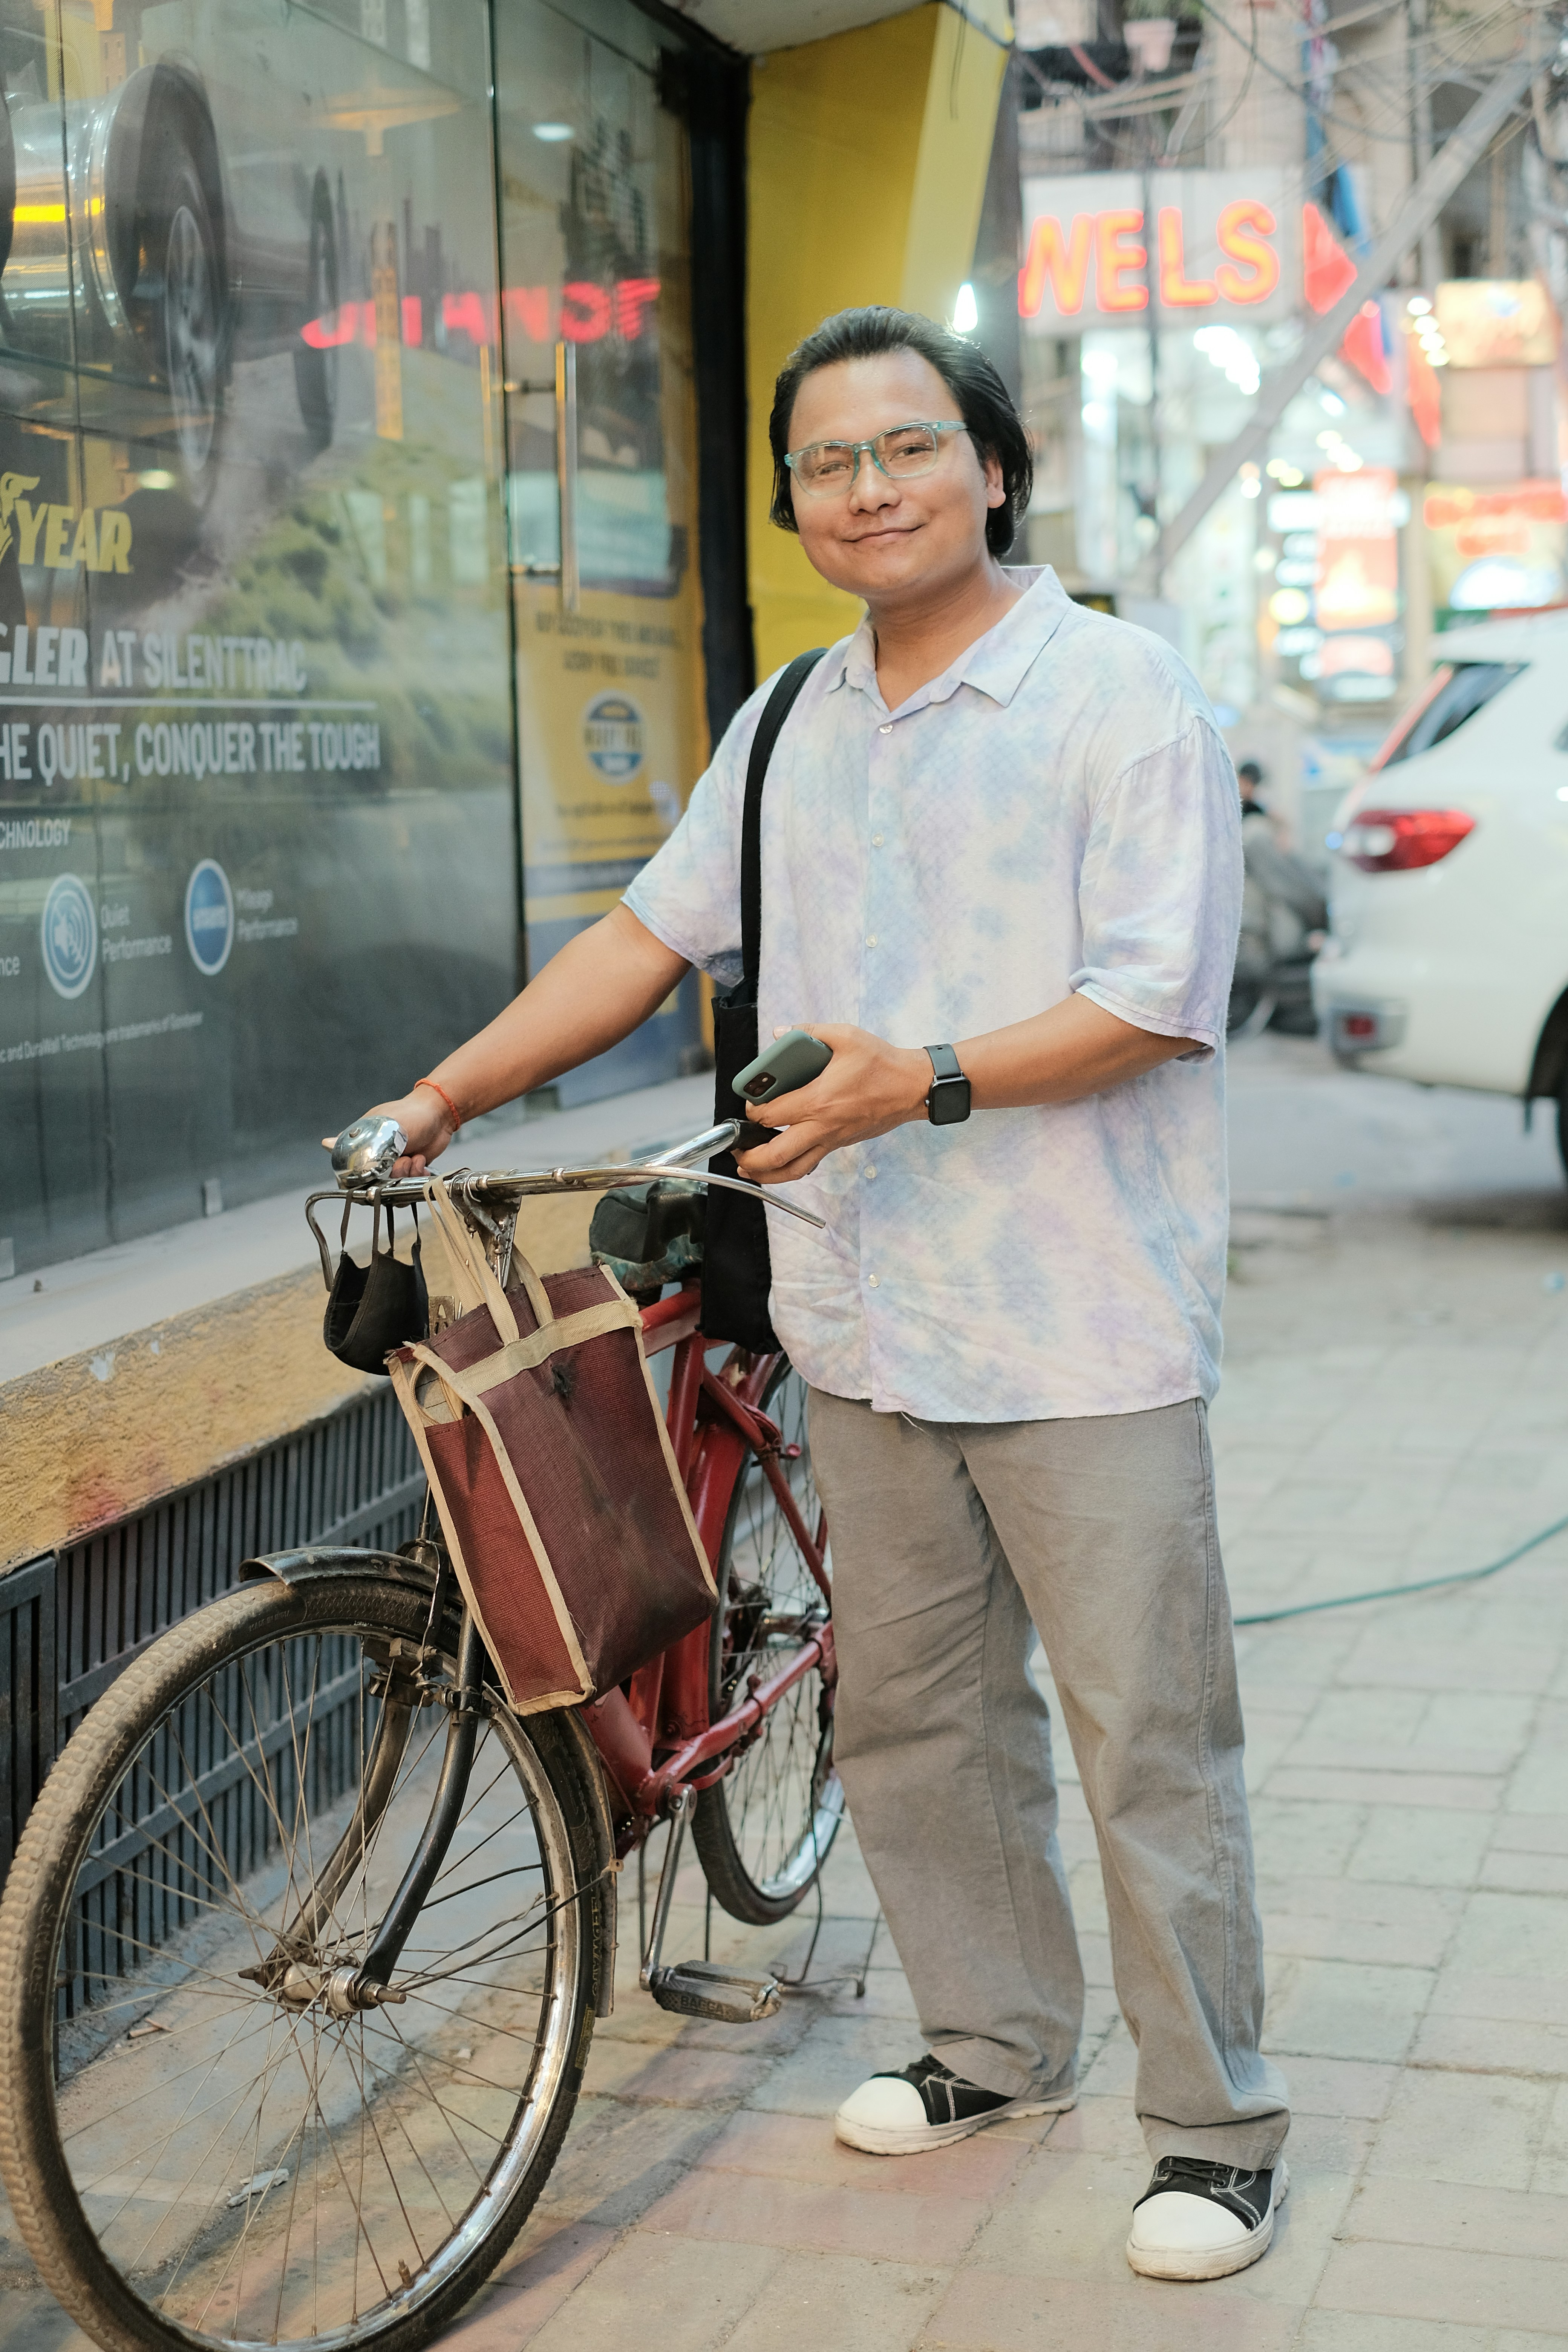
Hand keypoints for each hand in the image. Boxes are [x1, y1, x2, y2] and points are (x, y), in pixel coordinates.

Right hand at [350, 1087, 454, 1177]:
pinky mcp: (410, 1169)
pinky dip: (417, 1176)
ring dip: (406, 1176)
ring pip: (394, 1185)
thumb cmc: (411, 1113)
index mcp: (363, 1143)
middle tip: (402, 1161)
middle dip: (390, 1177)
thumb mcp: (384, 1127)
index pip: (350, 1171)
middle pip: (374, 1182)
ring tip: (414, 1159)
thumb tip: (326, 1144)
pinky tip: (421, 1162)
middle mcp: (376, 1156)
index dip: (360, 1180)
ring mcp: (394, 1163)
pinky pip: (410, 1184)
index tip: (373, 1179)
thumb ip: (360, 1141)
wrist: (441, 1113)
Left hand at [735, 1023, 930, 1183]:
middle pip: (776, 1155)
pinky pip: (810, 1164)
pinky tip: (780, 1161)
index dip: (753, 1112)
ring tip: (749, 1168)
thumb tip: (780, 1033)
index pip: (772, 1115)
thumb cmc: (881, 1063)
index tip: (750, 1104)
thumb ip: (809, 1032)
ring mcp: (831, 1140)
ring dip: (767, 1174)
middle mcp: (822, 1126)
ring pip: (793, 1170)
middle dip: (750, 1158)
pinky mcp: (839, 1144)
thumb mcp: (845, 1036)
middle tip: (737, 1150)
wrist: (913, 1088)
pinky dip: (790, 1168)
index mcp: (818, 1100)